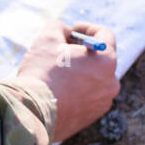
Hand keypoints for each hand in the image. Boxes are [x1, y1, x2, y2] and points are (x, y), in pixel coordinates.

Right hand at [15, 20, 119, 141]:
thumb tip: (64, 33)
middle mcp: (111, 82)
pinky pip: (86, 97)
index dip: (87, 28)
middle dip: (81, 52)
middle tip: (61, 50)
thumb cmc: (42, 71)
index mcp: (106, 60)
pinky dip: (75, 91)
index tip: (72, 31)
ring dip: (78, 72)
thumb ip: (60, 27)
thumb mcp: (48, 37)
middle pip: (100, 59)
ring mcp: (102, 102)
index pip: (105, 35)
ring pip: (92, 79)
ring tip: (55, 72)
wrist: (33, 113)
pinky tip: (56, 91)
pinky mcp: (91, 117)